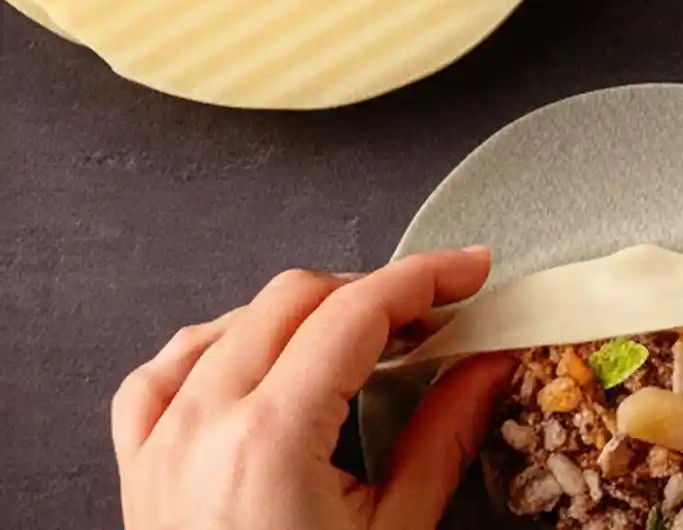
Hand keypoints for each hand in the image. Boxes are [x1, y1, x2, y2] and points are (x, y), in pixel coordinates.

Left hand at [111, 248, 515, 529]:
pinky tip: (257, 356)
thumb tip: (487, 364)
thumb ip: (445, 434)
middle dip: (374, 289)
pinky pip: (164, 372)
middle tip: (435, 309)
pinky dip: (218, 346)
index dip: (424, 277)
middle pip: (295, 298)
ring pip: (230, 322)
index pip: (355, 311)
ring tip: (361, 335)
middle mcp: (203, 424)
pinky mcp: (142, 466)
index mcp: (270, 437)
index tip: (468, 270)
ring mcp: (162, 442)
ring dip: (303, 313)